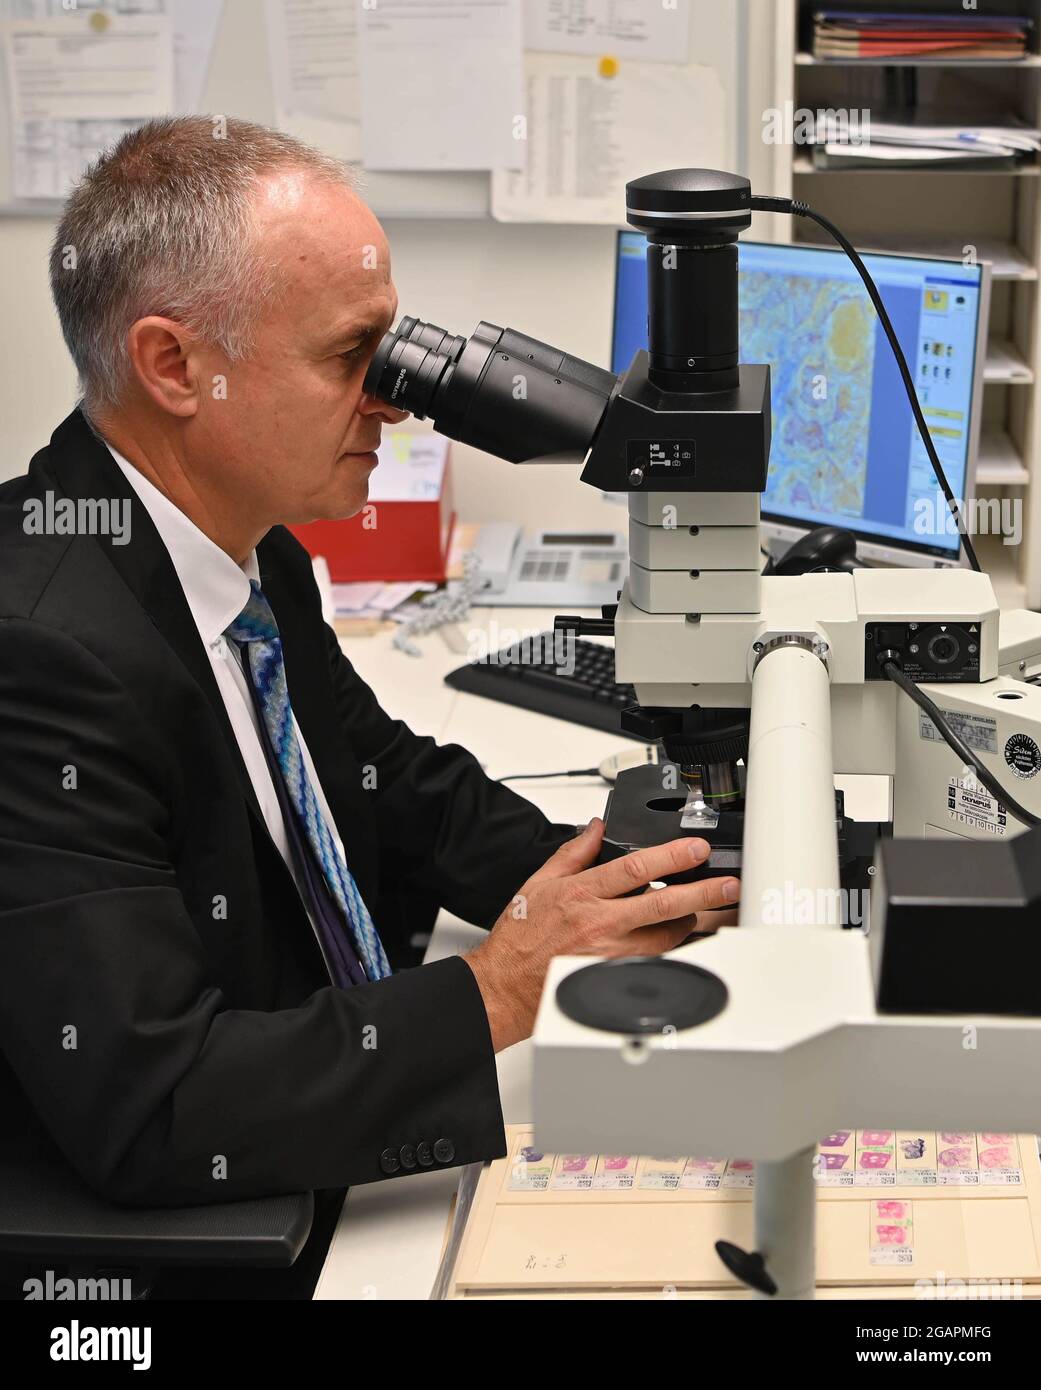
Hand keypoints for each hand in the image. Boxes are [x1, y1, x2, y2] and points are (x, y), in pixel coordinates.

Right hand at [464, 818, 739, 1050]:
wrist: (507, 986)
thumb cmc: (521, 939)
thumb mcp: (538, 883)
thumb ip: (572, 853)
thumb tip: (595, 829)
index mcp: (581, 895)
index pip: (635, 870)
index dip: (671, 857)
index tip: (696, 850)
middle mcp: (600, 924)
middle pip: (662, 905)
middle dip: (702, 892)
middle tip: (727, 884)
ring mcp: (611, 954)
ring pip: (666, 937)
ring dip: (691, 922)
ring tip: (708, 910)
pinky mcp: (616, 977)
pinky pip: (655, 961)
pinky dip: (673, 949)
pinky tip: (686, 940)